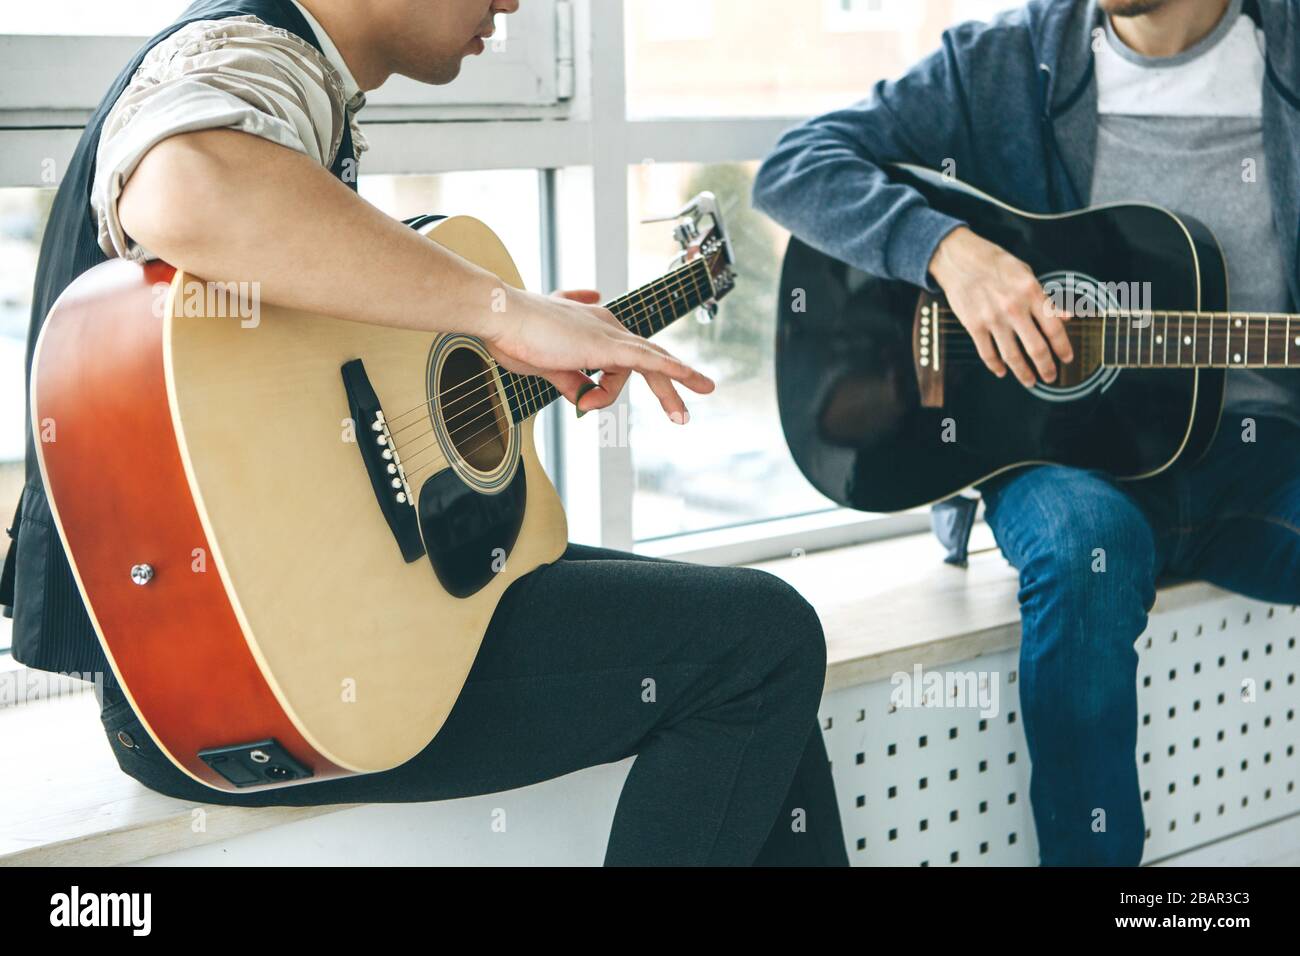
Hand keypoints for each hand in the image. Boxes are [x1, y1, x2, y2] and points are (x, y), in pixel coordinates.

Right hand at [482, 287, 714, 422]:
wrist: (500, 315)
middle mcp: (606, 325)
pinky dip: (673, 369)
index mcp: (593, 326)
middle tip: (681, 416)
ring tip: (680, 417)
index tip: (585, 406)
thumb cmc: (514, 336)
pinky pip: (648, 358)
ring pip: (650, 363)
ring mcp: (608, 333)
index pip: (614, 366)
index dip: (603, 392)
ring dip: (668, 392)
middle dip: (667, 388)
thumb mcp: (548, 368)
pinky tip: (692, 377)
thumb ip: (572, 382)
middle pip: (646, 360)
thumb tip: (587, 399)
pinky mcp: (607, 344)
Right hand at [927, 226, 1072, 386]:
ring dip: (1023, 373)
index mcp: (1031, 292)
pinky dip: (996, 366)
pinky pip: (987, 353)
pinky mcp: (974, 326)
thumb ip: (1045, 297)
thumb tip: (1067, 316)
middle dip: (1046, 367)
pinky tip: (1002, 372)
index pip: (1054, 327)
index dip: (1063, 347)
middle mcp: (1014, 308)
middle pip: (1036, 347)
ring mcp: (993, 319)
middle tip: (1051, 377)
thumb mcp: (1026, 273)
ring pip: (1012, 356)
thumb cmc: (994, 263)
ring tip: (1030, 381)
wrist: (958, 259)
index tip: (1067, 358)